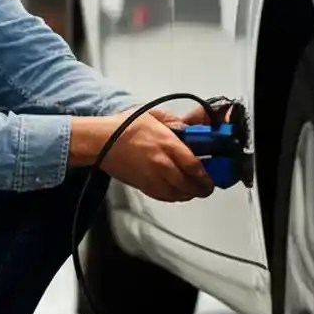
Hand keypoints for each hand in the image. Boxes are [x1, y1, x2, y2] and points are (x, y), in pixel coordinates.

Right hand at [98, 107, 215, 202]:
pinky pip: (163, 197)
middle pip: (188, 185)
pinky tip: (176, 192)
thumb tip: (189, 130)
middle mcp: (162, 164)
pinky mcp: (142, 186)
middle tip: (206, 188)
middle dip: (201, 190)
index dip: (206, 177)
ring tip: (192, 190)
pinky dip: (173, 197)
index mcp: (168, 145)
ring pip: (177, 195)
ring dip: (187, 194)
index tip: (211, 179)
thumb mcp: (156, 116)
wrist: (102, 141)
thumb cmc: (126, 126)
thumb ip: (176, 124)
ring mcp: (152, 178)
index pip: (195, 167)